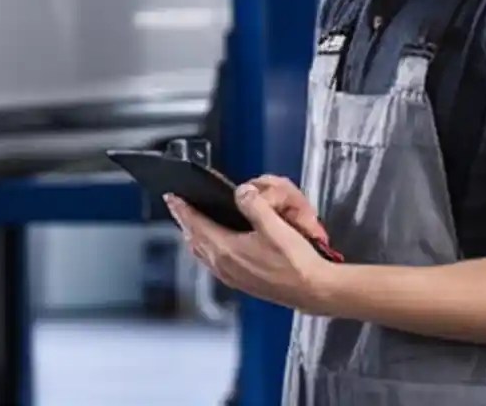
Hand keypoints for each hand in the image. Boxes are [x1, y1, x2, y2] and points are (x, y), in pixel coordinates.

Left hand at [164, 184, 336, 313]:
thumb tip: (241, 193)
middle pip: (193, 239)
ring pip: (202, 252)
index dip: (182, 209)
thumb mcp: (275, 226)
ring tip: (193, 223)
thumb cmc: (297, 264)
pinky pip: (213, 262)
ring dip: (195, 236)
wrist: (314, 291)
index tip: (171, 197)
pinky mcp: (241, 282)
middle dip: (185, 221)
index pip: (195, 224)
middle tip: (179, 207)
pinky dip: (207, 248)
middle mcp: (223, 266)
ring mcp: (231, 276)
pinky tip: (216, 244)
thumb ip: (254, 205)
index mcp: (226, 250)